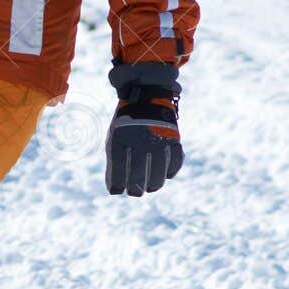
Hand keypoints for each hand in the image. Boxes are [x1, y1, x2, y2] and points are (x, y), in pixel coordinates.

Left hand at [105, 66, 183, 196]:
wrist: (145, 96)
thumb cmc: (126, 123)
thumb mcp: (114, 138)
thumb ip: (114, 163)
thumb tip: (114, 190)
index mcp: (121, 139)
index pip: (118, 170)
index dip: (117, 185)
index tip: (117, 191)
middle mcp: (139, 140)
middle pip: (138, 175)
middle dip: (136, 189)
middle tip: (135, 192)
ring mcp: (157, 140)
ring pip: (158, 174)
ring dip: (154, 185)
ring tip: (150, 188)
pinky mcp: (173, 139)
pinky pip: (175, 162)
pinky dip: (171, 171)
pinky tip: (166, 175)